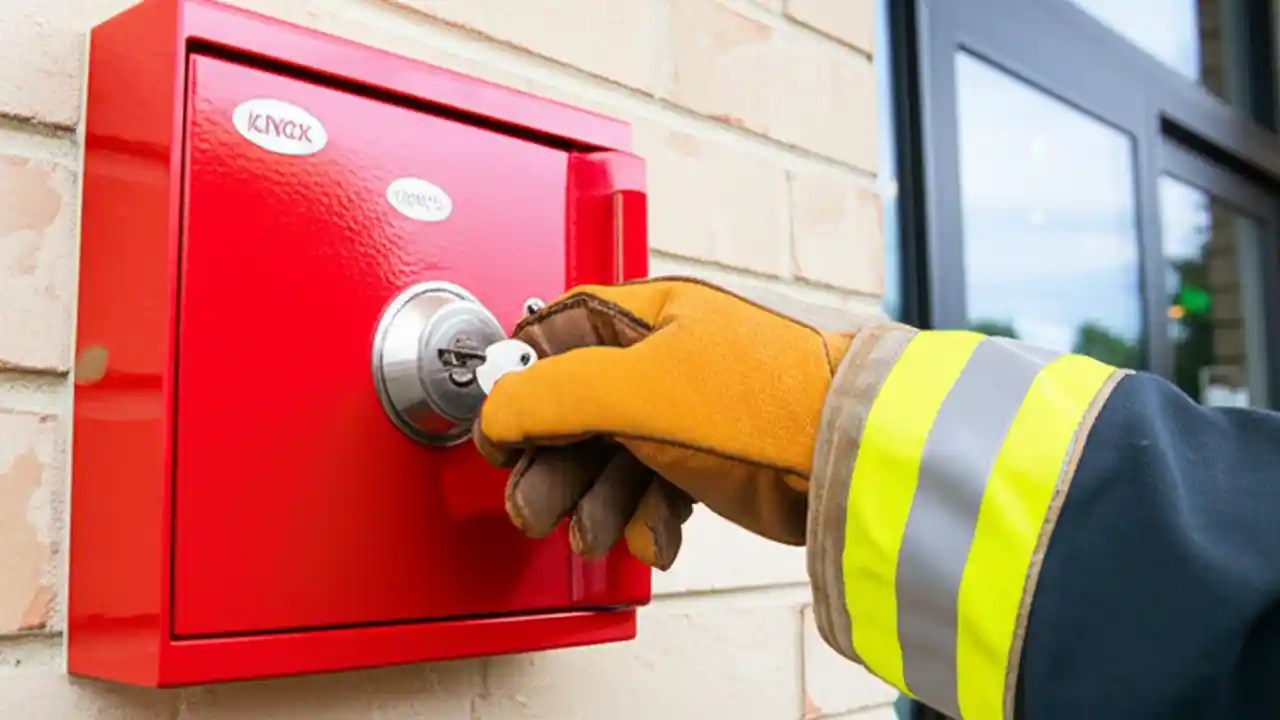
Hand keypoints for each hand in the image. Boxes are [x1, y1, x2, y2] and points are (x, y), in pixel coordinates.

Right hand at [473, 277, 882, 568]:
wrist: (849, 460)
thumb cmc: (764, 404)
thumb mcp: (635, 388)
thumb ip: (550, 393)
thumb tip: (496, 410)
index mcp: (642, 318)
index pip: (551, 340)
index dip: (518, 390)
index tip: (499, 437)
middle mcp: (661, 359)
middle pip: (574, 411)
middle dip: (551, 465)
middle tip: (535, 506)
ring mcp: (685, 412)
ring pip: (610, 458)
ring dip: (594, 502)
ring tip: (594, 532)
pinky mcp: (707, 460)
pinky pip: (652, 488)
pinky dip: (645, 518)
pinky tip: (653, 535)